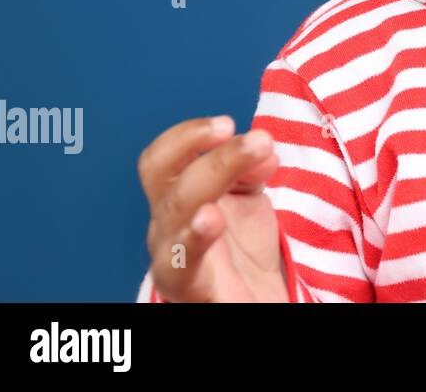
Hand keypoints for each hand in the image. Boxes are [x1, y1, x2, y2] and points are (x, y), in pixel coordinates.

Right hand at [139, 115, 288, 301]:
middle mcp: (167, 225)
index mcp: (176, 196)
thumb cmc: (241, 250)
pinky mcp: (189, 289)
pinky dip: (194, 239)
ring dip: (212, 181)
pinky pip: (180, 265)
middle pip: (173, 181)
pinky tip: (210, 218)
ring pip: (176, 214)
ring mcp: (173, 257)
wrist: (252, 301)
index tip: (227, 122)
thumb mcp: (248, 197)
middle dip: (217, 156)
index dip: (188, 135)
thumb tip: (261, 145)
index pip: (164, 158)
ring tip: (247, 161)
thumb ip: (251, 166)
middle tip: (258, 140)